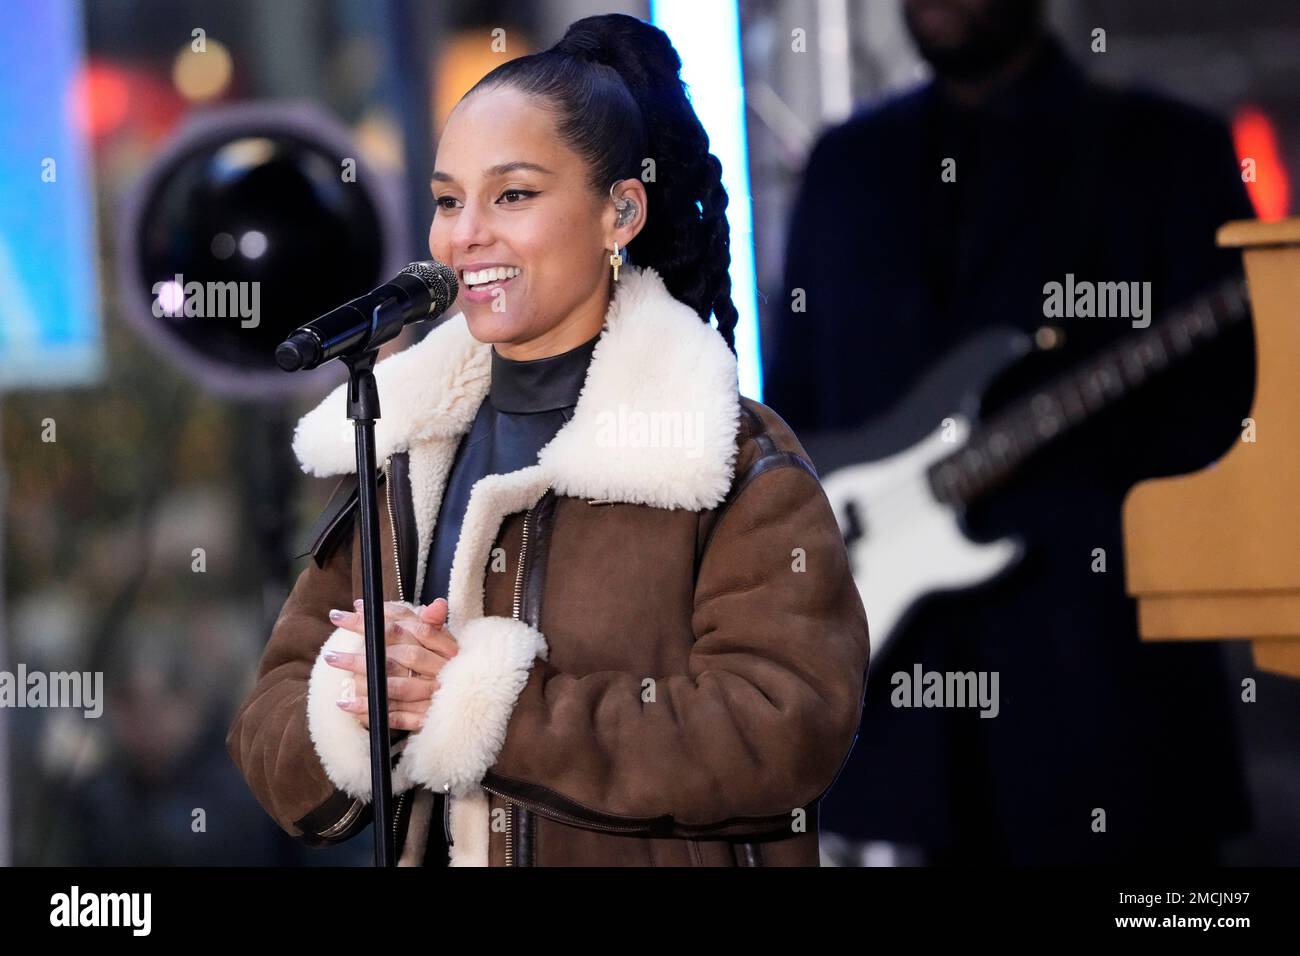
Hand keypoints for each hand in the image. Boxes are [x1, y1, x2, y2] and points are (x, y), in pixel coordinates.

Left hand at [324, 598, 456, 730]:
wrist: (476, 706)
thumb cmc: (453, 670)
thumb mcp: (447, 645)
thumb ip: (435, 624)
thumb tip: (435, 604)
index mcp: (445, 647)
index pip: (411, 626)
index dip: (382, 617)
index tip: (353, 609)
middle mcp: (440, 670)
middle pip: (402, 655)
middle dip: (367, 648)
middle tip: (333, 649)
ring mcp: (433, 696)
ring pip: (397, 687)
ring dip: (365, 680)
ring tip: (334, 671)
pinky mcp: (426, 718)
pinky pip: (396, 716)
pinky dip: (372, 709)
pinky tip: (346, 705)